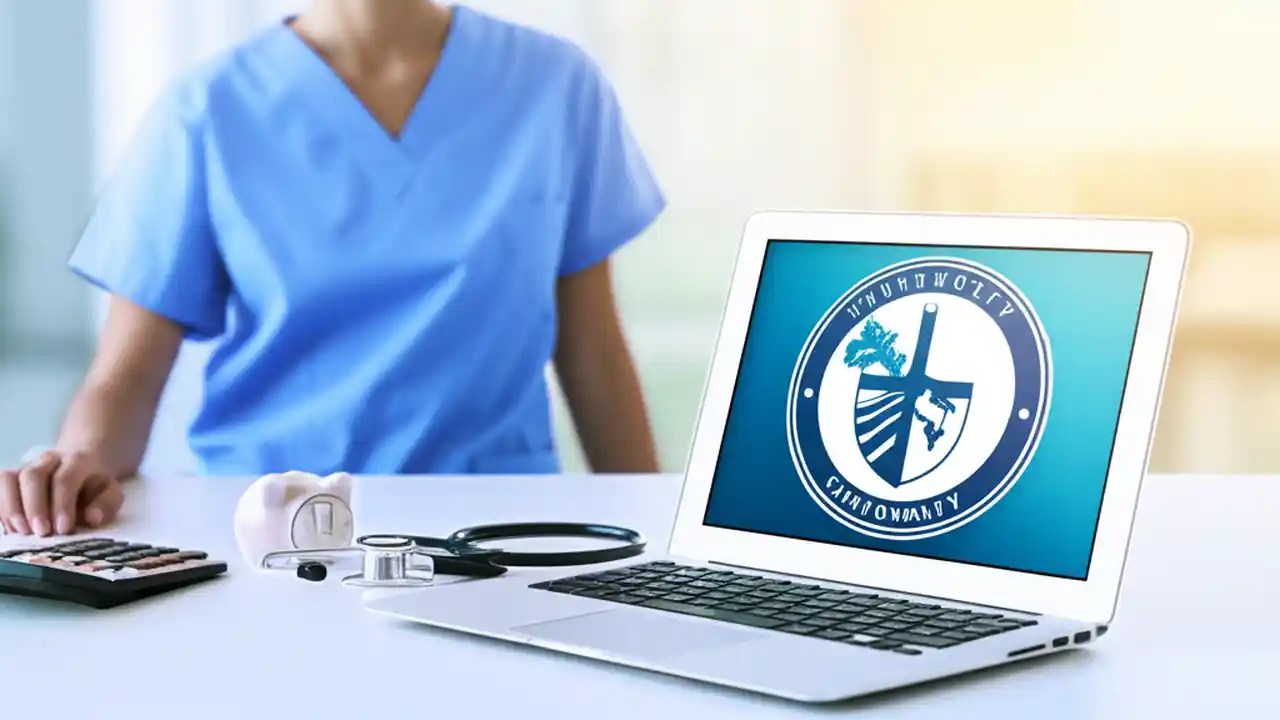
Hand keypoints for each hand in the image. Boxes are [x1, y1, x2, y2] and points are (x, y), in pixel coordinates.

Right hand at [0, 450, 124, 535]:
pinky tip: (11, 527)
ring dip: (11, 507)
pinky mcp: (11, 477)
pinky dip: (1, 507)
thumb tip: (92, 518)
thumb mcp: (110, 493)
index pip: (65, 479)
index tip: (63, 529)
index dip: (62, 504)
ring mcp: (26, 466)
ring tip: (21, 532)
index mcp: (77, 461)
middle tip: (42, 533)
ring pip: (8, 478)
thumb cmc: (93, 485)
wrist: (79, 465)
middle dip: (34, 507)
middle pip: (32, 476)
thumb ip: (106, 504)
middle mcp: (48, 460)